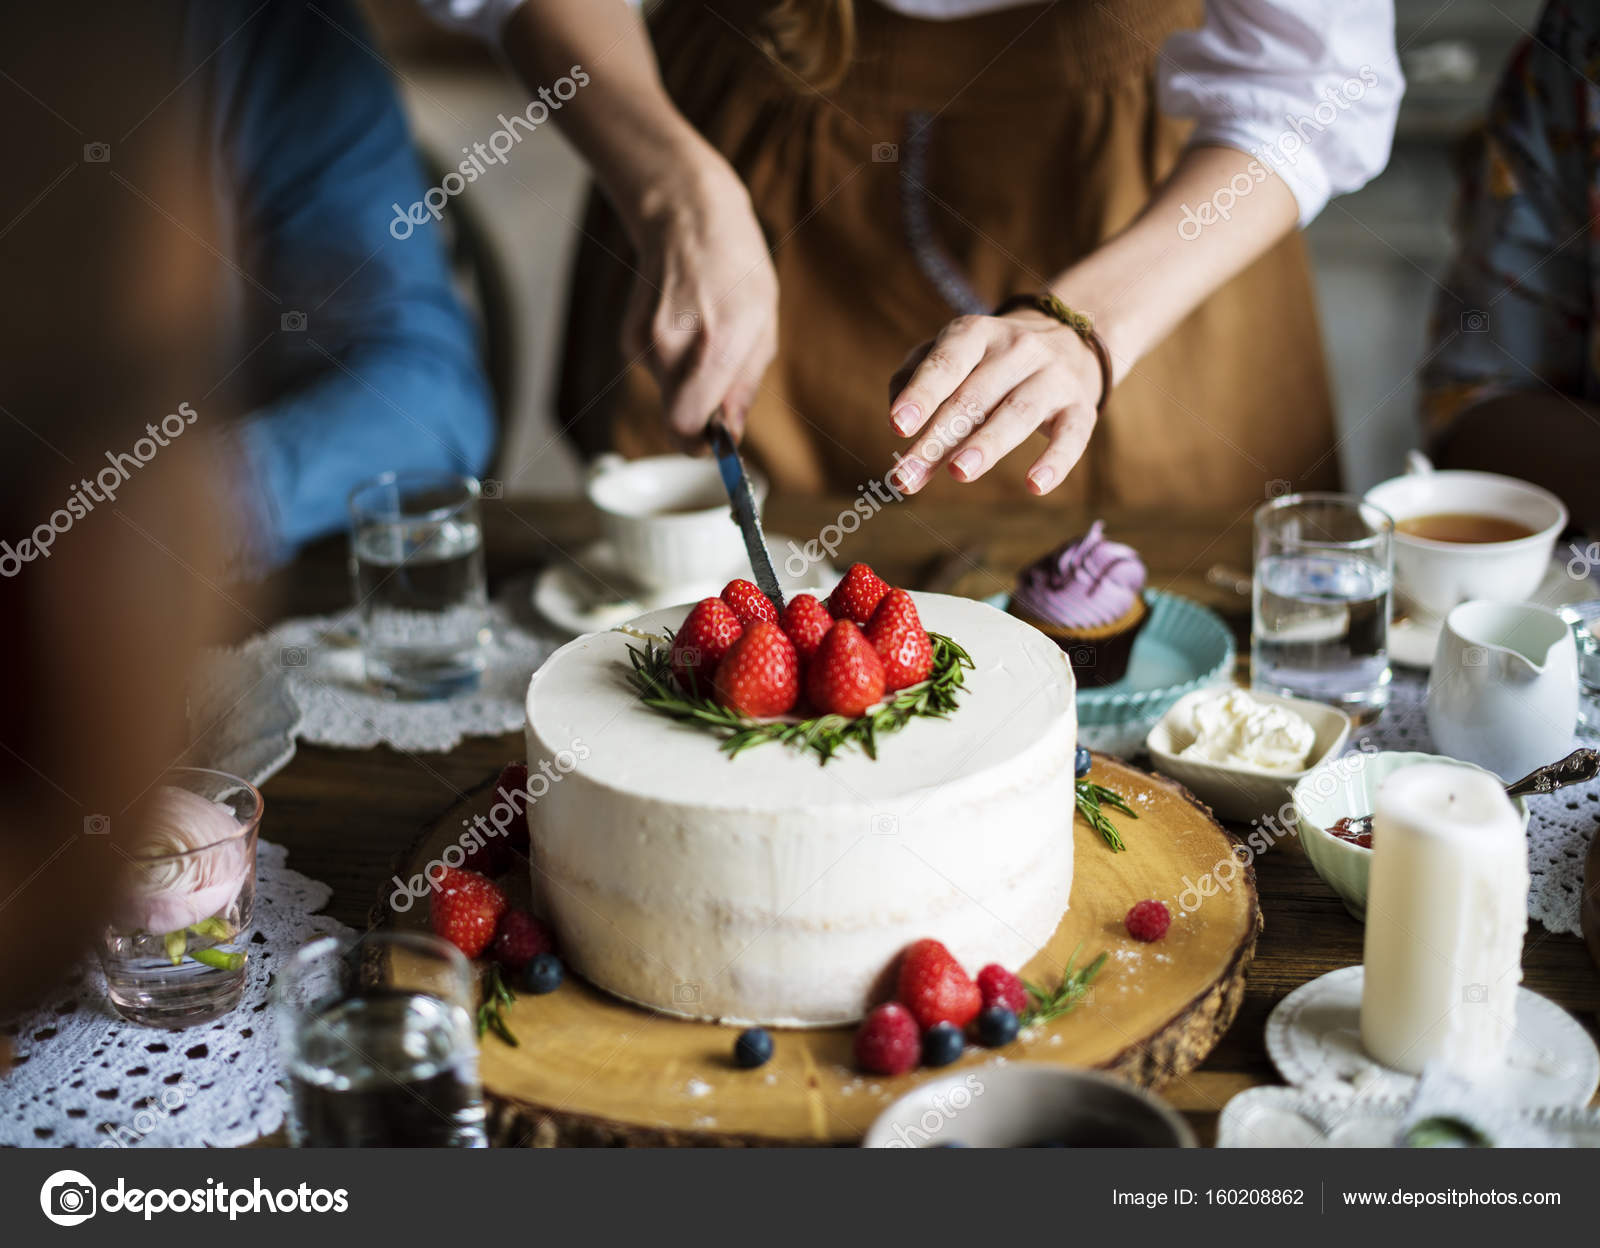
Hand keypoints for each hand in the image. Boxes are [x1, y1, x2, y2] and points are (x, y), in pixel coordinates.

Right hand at [621, 160, 777, 444]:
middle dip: (701, 413)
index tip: (715, 444)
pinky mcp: (628, 339)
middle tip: (722, 381)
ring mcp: (643, 343)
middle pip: (677, 417)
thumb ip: (743, 387)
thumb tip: (728, 434)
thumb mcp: (762, 326)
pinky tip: (685, 324)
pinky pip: (658, 373)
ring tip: (707, 335)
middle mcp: (671, 347)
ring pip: (668, 395)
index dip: (701, 446)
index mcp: (714, 346)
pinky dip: (674, 363)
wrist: (686, 216)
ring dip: (690, 382)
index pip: (685, 427)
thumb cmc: (737, 269)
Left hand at [887, 309, 1103, 494]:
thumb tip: (897, 415)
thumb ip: (915, 374)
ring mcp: (1052, 377)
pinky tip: (1035, 486)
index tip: (897, 427)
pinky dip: (1056, 461)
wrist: (1068, 339)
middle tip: (906, 477)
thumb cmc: (989, 358)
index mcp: (976, 334)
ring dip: (987, 445)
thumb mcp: (952, 351)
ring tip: (958, 474)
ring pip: (1018, 413)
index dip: (922, 394)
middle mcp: (1017, 349)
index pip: (946, 363)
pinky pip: (1072, 435)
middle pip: (974, 398)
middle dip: (938, 440)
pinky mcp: (1080, 407)